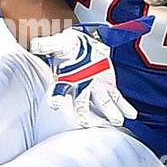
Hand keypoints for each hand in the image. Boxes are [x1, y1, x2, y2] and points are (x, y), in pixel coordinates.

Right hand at [30, 18, 152, 127]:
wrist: (83, 45)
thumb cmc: (69, 46)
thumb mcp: (59, 43)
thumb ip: (48, 45)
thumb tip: (34, 45)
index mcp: (66, 79)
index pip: (59, 91)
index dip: (56, 98)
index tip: (55, 105)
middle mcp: (81, 87)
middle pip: (81, 102)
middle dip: (82, 113)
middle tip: (84, 123)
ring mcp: (95, 88)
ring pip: (102, 103)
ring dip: (109, 112)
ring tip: (117, 121)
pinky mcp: (108, 86)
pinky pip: (117, 98)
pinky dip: (125, 107)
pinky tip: (131, 115)